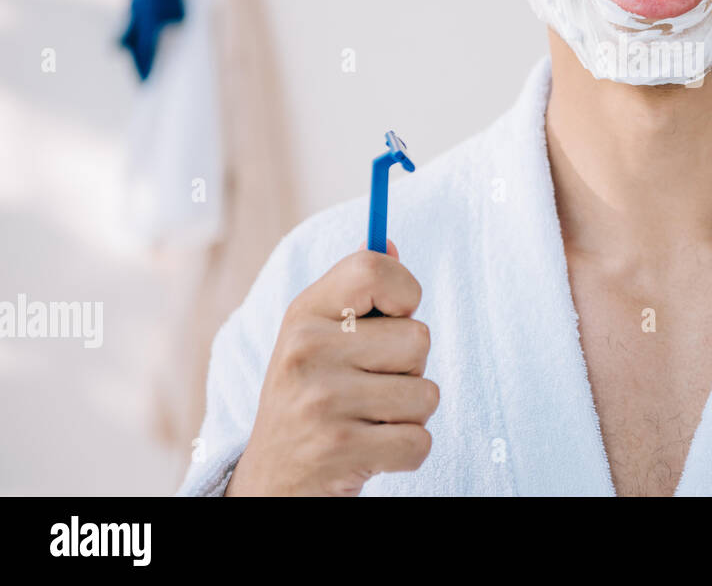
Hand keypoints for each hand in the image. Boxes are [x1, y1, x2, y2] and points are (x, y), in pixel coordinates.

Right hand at [225, 240, 438, 495]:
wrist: (272, 481)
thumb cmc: (310, 397)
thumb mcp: (316, 336)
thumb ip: (355, 290)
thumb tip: (390, 243)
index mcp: (302, 313)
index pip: (373, 269)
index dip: (405, 290)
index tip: (398, 314)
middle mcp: (306, 351)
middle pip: (419, 339)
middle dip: (410, 367)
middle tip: (371, 385)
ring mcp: (321, 402)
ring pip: (427, 394)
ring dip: (410, 414)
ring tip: (369, 418)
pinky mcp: (341, 450)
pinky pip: (420, 442)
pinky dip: (406, 451)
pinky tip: (371, 450)